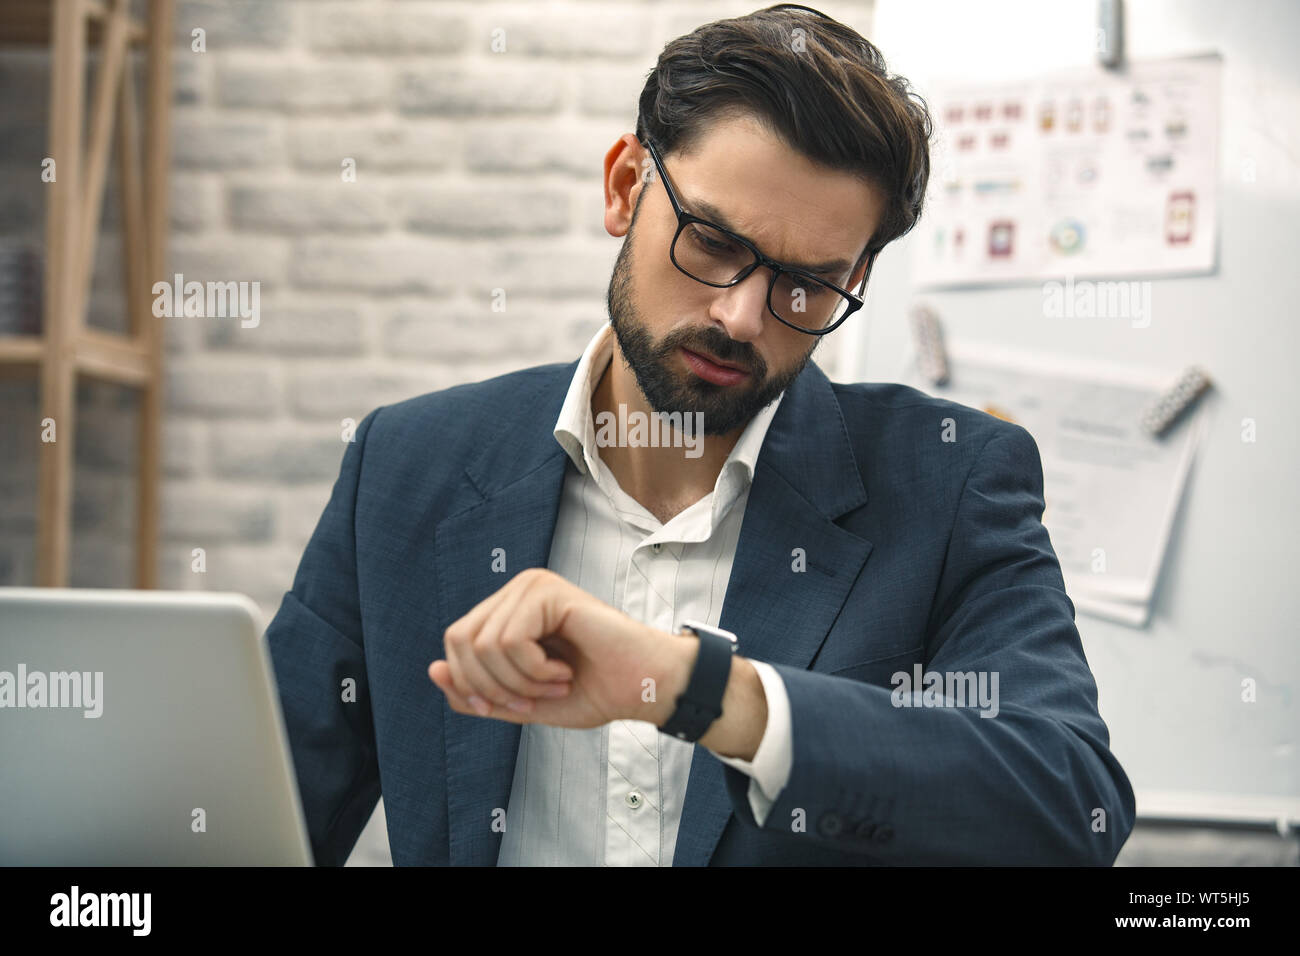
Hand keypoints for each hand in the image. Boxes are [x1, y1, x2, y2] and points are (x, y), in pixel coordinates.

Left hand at [428, 567, 688, 728]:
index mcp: (508, 610)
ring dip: (519, 681)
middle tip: (534, 699)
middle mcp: (517, 590)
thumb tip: (432, 671)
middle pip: (460, 640)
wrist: (641, 687)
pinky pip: (510, 640)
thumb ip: (477, 692)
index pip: (454, 642)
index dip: (471, 685)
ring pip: (484, 644)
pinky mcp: (549, 591)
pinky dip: (534, 670)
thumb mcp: (521, 702)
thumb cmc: (593, 690)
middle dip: (492, 686)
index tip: (510, 707)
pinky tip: (563, 671)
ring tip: (555, 684)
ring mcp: (532, 585)